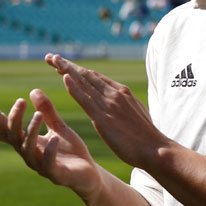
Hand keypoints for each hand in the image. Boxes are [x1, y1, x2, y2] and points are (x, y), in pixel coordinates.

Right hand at [0, 89, 104, 199]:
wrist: (90, 176)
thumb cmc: (71, 152)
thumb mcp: (59, 127)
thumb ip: (47, 111)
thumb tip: (33, 91)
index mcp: (27, 144)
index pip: (7, 131)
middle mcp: (30, 156)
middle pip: (14, 138)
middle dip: (15, 120)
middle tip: (20, 102)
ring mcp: (41, 167)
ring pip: (28, 150)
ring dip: (31, 132)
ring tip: (38, 115)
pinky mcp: (57, 176)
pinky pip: (48, 165)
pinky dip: (50, 151)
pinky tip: (54, 138)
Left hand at [46, 54, 165, 169]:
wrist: (155, 149)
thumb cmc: (145, 137)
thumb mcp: (134, 113)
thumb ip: (122, 104)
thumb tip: (116, 101)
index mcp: (121, 92)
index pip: (94, 76)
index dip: (77, 69)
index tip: (62, 64)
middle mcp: (114, 93)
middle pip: (86, 74)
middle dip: (67, 65)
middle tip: (51, 56)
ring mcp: (109, 104)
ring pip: (84, 82)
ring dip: (66, 69)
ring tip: (52, 60)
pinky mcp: (103, 118)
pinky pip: (86, 99)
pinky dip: (74, 87)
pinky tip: (63, 77)